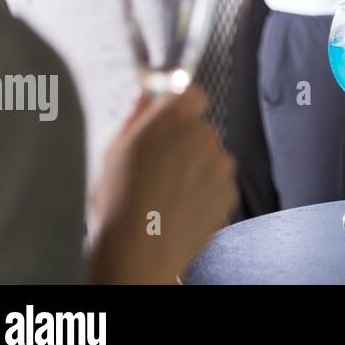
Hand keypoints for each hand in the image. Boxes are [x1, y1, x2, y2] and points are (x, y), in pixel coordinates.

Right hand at [88, 86, 236, 283]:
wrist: (141, 249)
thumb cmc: (119, 200)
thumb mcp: (114, 152)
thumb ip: (136, 118)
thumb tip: (146, 97)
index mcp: (173, 119)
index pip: (192, 94)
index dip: (181, 109)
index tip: (168, 126)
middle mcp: (203, 134)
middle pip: (200, 130)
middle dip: (186, 144)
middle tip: (159, 170)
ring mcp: (221, 163)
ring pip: (211, 158)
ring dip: (197, 170)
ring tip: (168, 196)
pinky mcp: (231, 190)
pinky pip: (219, 184)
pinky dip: (206, 193)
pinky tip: (181, 210)